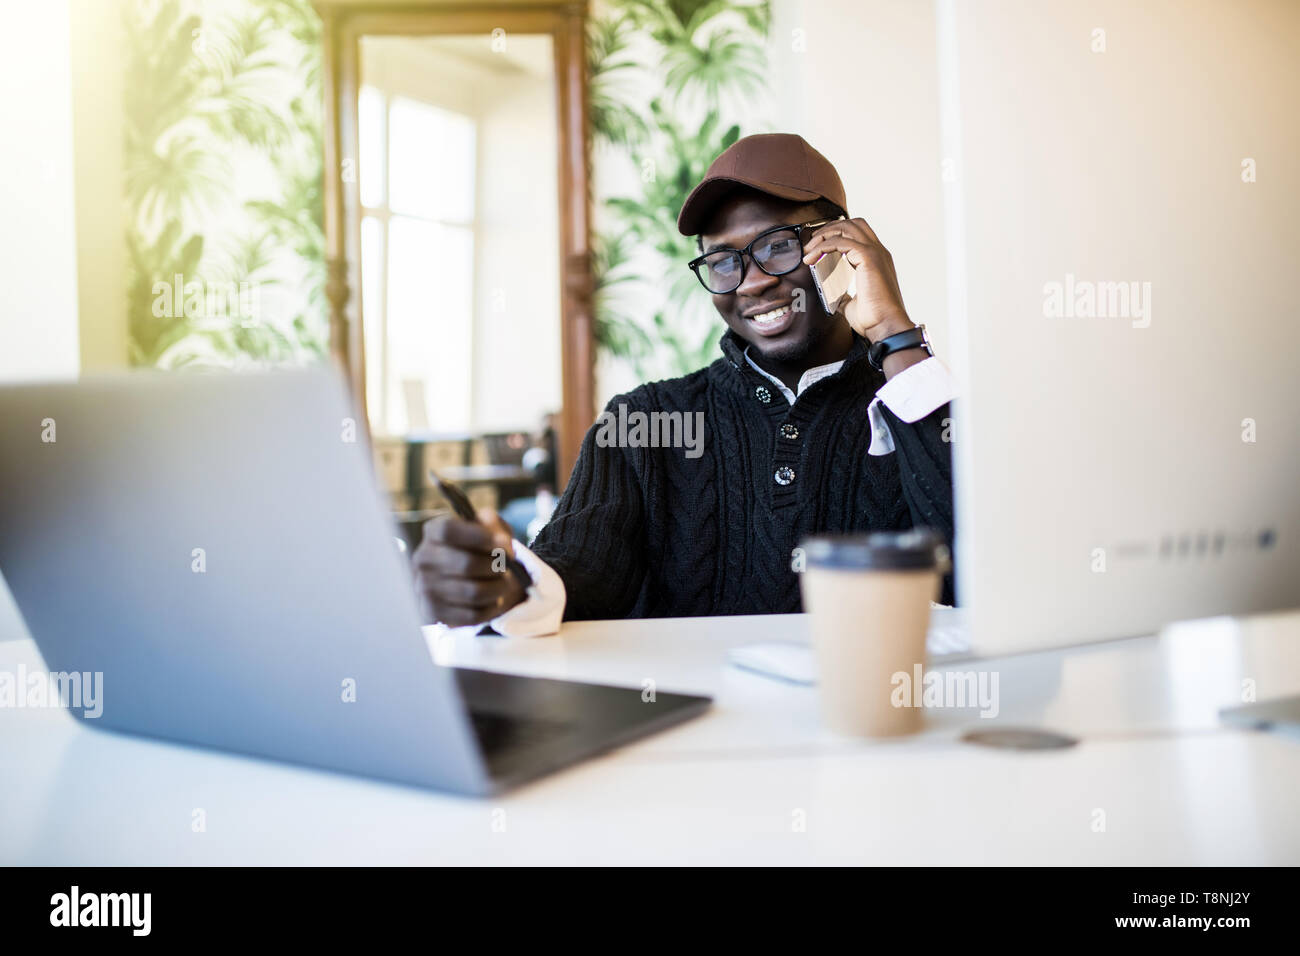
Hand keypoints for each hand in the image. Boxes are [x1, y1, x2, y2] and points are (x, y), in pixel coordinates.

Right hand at [413, 507, 527, 626]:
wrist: (469, 580)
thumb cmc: (481, 550)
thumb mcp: (489, 530)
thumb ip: (491, 523)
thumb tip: (492, 527)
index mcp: (432, 532)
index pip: (449, 531)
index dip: (479, 537)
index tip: (505, 543)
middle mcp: (423, 558)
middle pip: (465, 564)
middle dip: (495, 567)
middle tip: (508, 567)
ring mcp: (424, 587)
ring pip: (472, 592)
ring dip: (498, 589)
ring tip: (506, 584)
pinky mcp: (433, 612)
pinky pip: (470, 615)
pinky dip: (490, 609)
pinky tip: (495, 601)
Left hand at [802, 217, 913, 341]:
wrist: (885, 327)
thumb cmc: (873, 318)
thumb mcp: (852, 303)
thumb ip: (844, 294)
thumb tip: (833, 295)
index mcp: (877, 259)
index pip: (857, 233)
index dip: (836, 234)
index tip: (817, 246)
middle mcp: (878, 252)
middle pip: (852, 223)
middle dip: (829, 229)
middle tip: (811, 244)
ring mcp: (875, 253)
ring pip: (846, 227)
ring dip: (823, 235)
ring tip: (808, 250)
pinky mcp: (869, 258)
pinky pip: (841, 242)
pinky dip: (823, 247)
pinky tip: (812, 258)